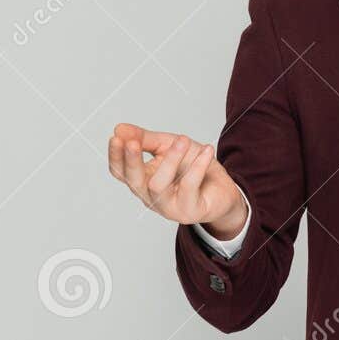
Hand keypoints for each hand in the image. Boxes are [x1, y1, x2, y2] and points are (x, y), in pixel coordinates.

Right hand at [107, 122, 247, 236]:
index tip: (116, 136)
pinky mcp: (189, 211)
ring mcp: (168, 207)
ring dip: (170, 159)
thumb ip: (144, 138)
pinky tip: (207, 150)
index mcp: (141, 180)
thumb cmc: (191, 166)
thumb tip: (120, 128)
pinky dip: (197, 166)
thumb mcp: (167, 145)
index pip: (120, 171)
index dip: (116, 156)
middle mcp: (150, 196)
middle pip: (134, 181)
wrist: (222, 189)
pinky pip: (188, 187)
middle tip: (132, 142)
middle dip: (131, 161)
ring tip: (183, 140)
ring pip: (158, 185)